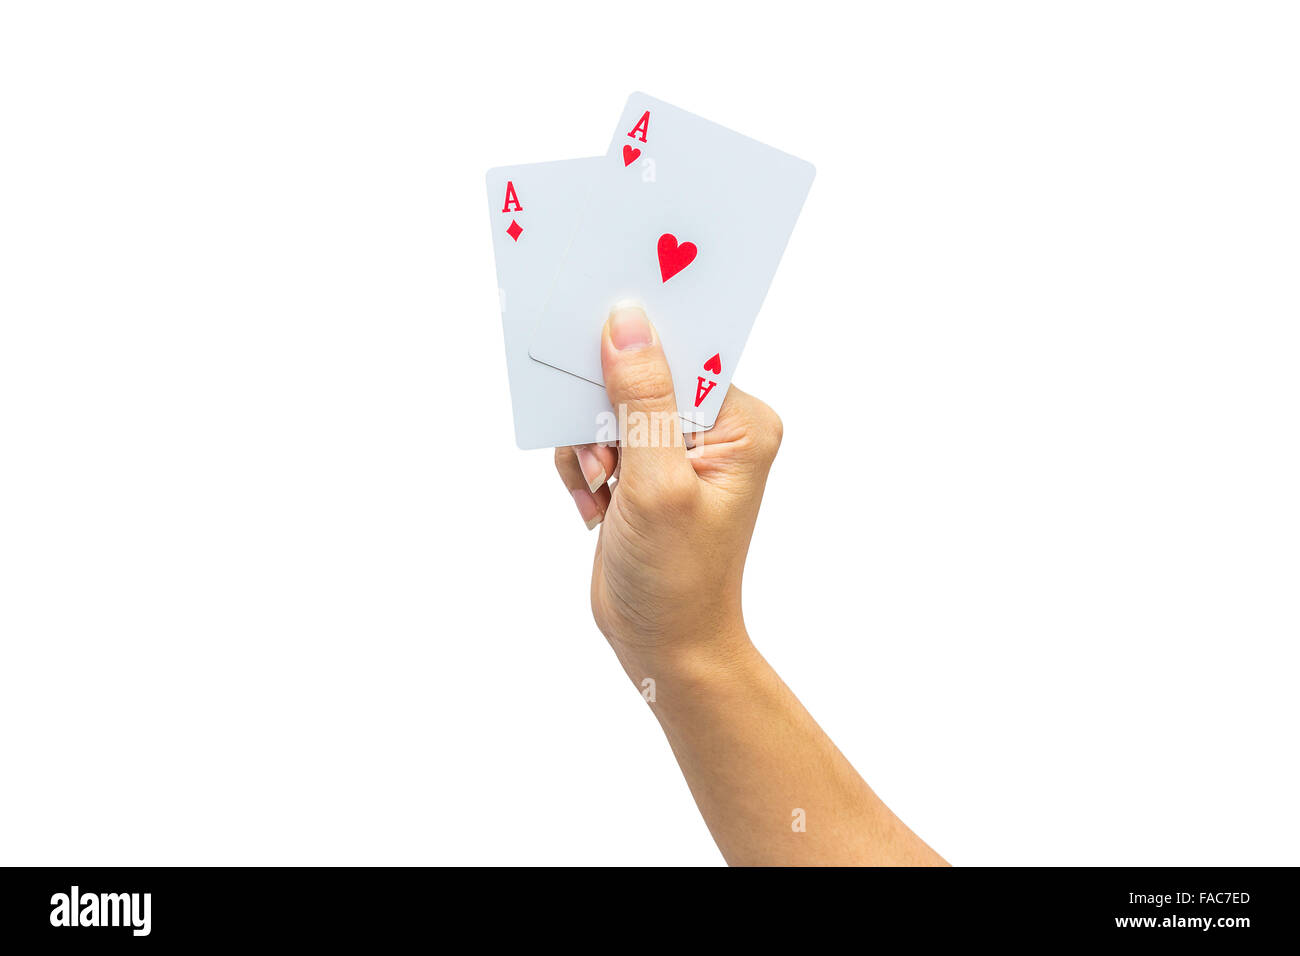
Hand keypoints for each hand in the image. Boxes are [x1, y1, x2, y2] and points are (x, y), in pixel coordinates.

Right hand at [554, 304, 782, 674]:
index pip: (686, 354)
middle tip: (605, 461)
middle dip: (605, 416)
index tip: (597, 361)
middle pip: (641, 376)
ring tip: (603, 492)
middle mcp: (715, 430)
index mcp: (742, 423)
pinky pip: (594, 438)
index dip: (638, 352)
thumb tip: (627, 323)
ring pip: (608, 408)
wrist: (663, 645)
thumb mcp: (657, 484)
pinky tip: (597, 507)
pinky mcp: (643, 470)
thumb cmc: (676, 578)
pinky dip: (583, 470)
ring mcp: (676, 450)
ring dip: (588, 448)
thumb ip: (641, 400)